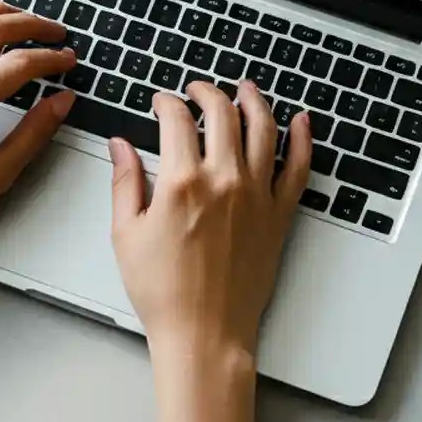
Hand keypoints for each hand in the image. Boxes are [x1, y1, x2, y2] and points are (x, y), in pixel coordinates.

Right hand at [109, 81, 311, 352]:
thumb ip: (124, 181)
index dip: (166, 102)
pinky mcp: (280, 214)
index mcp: (182, 183)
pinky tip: (301, 121)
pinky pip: (298, 167)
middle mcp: (225, 181)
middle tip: (199, 89)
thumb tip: (120, 144)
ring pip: (264, 129)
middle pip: (223, 114)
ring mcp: (257, 195)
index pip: (177, 119)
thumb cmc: (163, 292)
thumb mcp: (126, 233)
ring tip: (246, 88)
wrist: (204, 332)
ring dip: (254, 101)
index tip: (161, 102)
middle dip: (207, 92)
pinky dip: (302, 140)